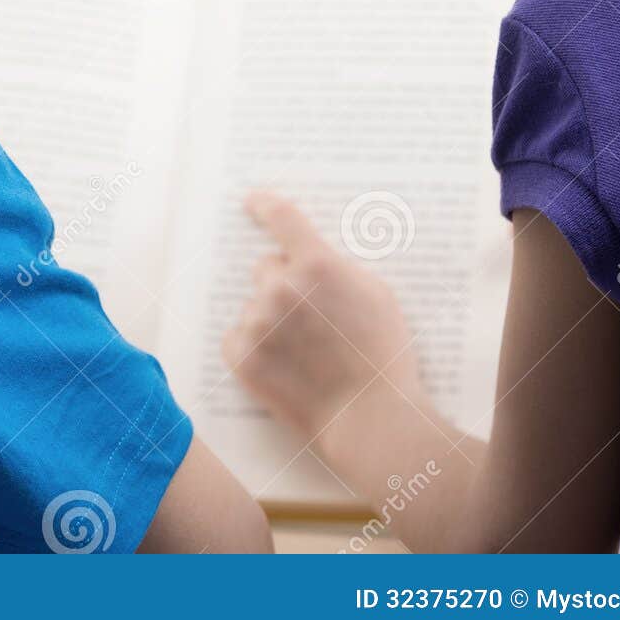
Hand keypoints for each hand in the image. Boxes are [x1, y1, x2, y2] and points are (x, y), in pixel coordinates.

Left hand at [223, 192, 419, 452]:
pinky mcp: (244, 358)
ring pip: (254, 305)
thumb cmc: (383, 354)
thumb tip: (313, 258)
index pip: (282, 218)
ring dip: (270, 318)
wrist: (372, 417)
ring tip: (303, 350)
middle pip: (266, 268)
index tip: (253, 202)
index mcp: (317, 264)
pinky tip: (281, 364)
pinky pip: (236, 337)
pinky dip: (252, 346)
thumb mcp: (377, 293)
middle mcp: (281, 287)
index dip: (265, 206)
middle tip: (309, 314)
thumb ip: (338, 268)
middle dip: (283, 282)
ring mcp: (259, 322)